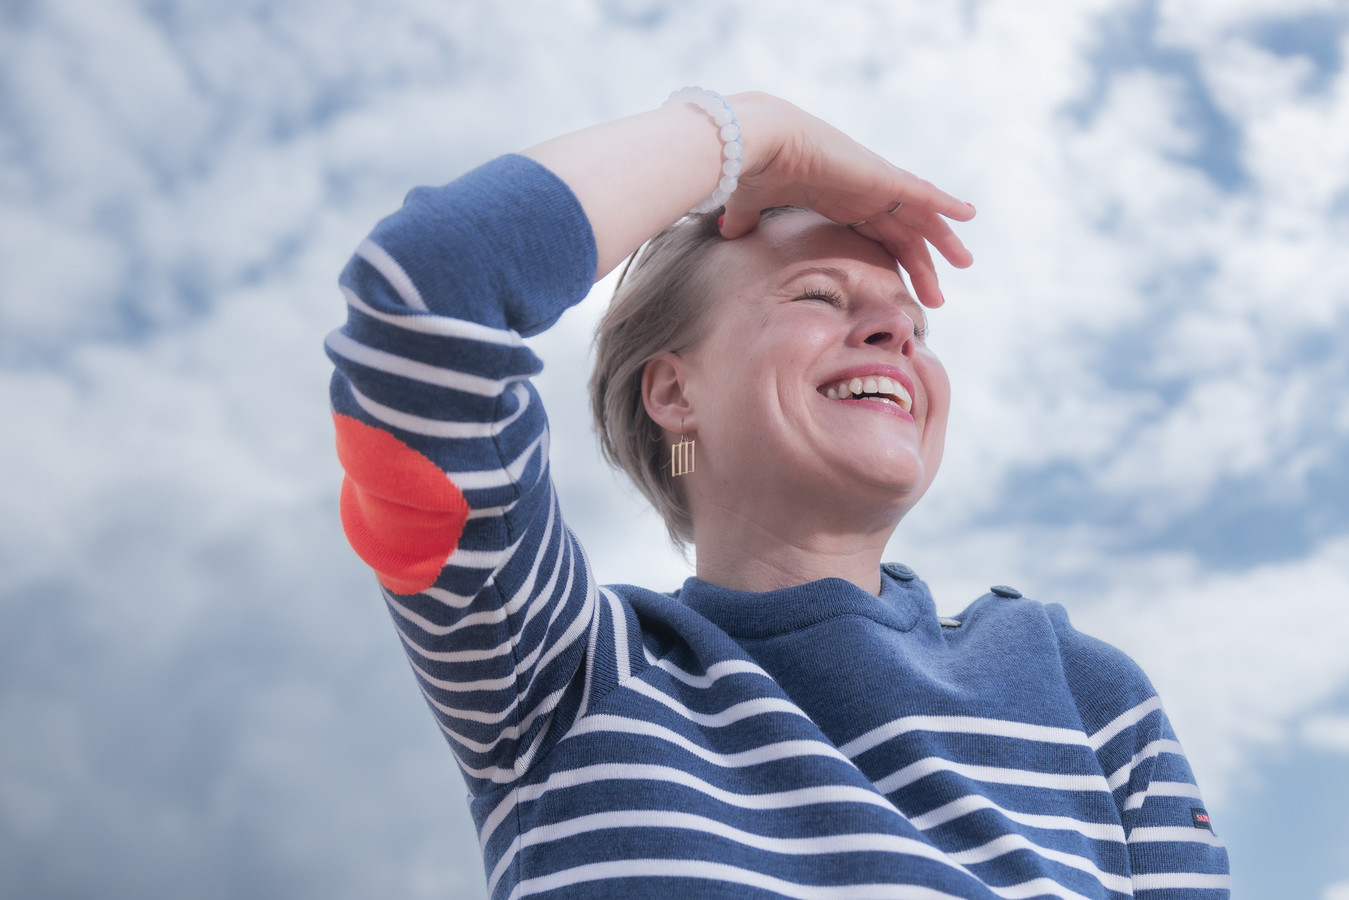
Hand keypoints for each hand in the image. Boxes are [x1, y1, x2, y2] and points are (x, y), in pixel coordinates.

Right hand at [718, 93, 973, 306]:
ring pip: (921, 220)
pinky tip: (968, 217)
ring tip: (965, 264)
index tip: (904, 290)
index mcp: (839, 201)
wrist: (759, 142)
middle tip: (937, 299)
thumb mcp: (752, 204)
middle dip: (922, 266)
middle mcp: (862, 192)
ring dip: (944, 242)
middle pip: (904, 236)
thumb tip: (728, 233)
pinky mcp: (882, 177)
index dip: (893, 263)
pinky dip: (946, 204)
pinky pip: (924, 194)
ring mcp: (876, 183)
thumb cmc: (754, 167)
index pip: (876, 237)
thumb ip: (747, 220)